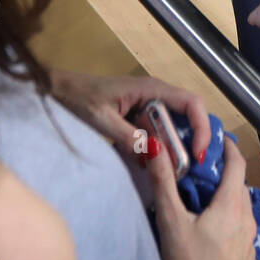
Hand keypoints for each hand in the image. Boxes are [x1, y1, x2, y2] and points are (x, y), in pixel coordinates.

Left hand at [49, 69, 212, 166]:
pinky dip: (161, 145)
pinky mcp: (139, 112)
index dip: (202, 127)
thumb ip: (130, 137)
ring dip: (177, 145)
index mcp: (152, 89)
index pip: (192, 103)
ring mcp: (148, 102)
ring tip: (173, 170)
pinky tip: (153, 162)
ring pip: (175, 123)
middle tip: (188, 169)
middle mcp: (156, 93)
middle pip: (188, 115)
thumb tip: (158, 153)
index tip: (199, 154)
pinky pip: (159, 128)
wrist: (58, 89)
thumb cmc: (79, 98)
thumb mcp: (103, 120)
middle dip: (193, 141)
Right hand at [153, 136, 256, 259]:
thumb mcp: (170, 221)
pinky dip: (233, 229)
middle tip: (205, 171)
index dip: (229, 148)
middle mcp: (248, 222)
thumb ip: (162, 182)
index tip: (220, 139)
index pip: (237, 165)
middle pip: (241, 189)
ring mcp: (252, 247)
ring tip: (209, 203)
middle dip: (226, 176)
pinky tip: (218, 239)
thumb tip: (155, 144)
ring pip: (244, 214)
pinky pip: (244, 238)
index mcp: (231, 206)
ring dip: (230, 203)